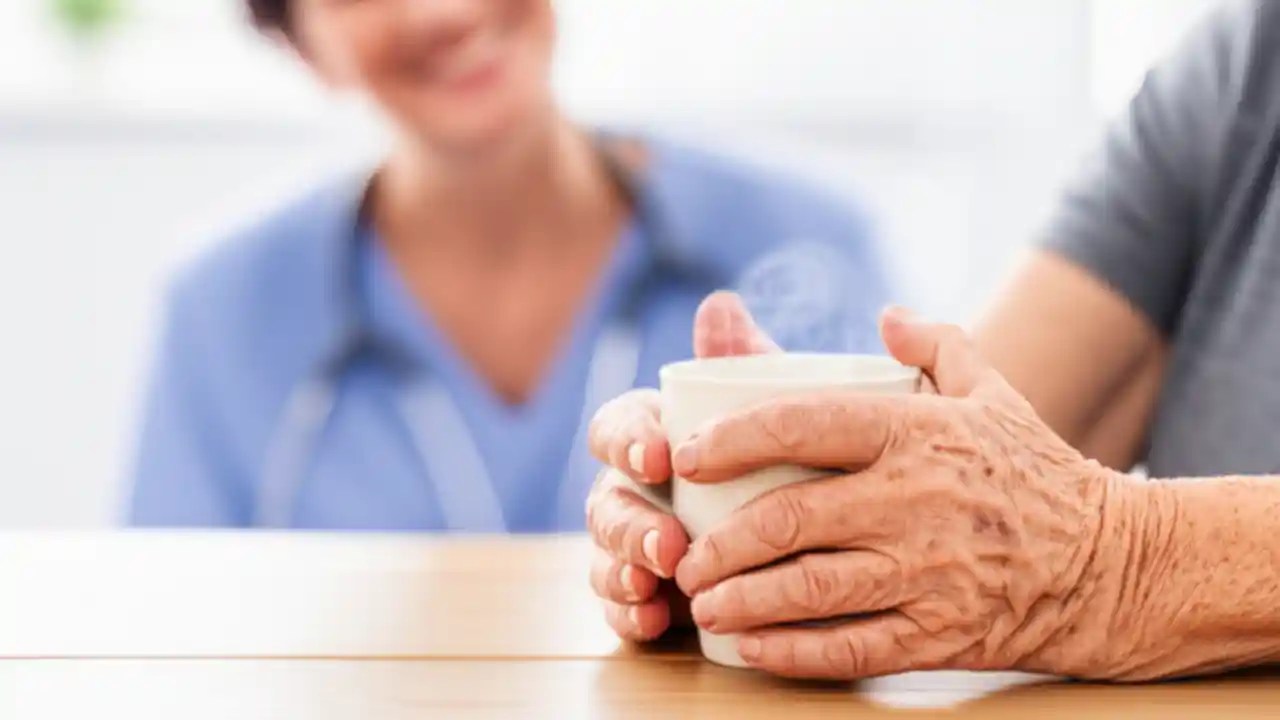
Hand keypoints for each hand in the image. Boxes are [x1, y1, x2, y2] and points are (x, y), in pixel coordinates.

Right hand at [586, 292, 779, 640]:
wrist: (818, 526)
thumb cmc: (787, 454)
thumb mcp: (777, 407)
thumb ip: (743, 360)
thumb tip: (720, 304)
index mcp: (654, 434)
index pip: (618, 427)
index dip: (628, 440)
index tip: (659, 456)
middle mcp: (634, 488)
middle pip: (605, 499)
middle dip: (627, 523)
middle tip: (667, 543)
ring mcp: (635, 543)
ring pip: (604, 554)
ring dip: (620, 570)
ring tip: (651, 586)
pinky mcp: (647, 593)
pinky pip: (621, 606)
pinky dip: (629, 614)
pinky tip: (652, 620)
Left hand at [673, 308, 1130, 678]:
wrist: (1113, 561)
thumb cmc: (1036, 470)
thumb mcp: (993, 392)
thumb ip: (937, 344)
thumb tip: (886, 314)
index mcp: (916, 434)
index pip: (803, 424)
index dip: (734, 437)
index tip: (687, 454)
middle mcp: (914, 500)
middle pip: (791, 517)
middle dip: (723, 540)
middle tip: (685, 551)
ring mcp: (928, 571)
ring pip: (811, 587)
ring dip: (743, 599)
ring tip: (702, 602)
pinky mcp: (941, 632)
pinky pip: (852, 648)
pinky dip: (794, 652)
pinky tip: (752, 648)